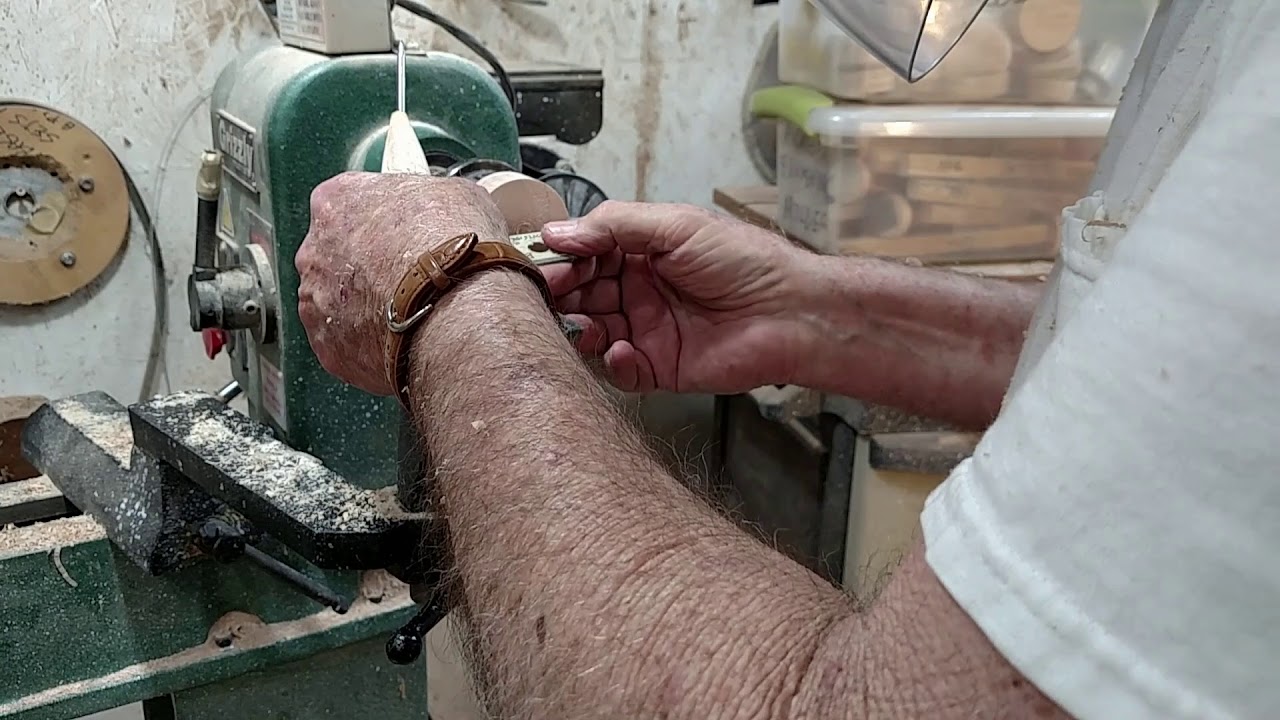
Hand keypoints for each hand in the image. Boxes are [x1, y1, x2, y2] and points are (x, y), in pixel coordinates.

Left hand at [296, 172, 509, 394]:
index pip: (350, 201)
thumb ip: (430, 198)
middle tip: (409, 274)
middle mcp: (314, 250)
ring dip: (366, 304)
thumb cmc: (454, 254)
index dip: (382, 218)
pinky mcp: (327, 348)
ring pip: (337, 302)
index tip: (404, 231)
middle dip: (368, 264)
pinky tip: (402, 339)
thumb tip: (444, 209)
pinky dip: (369, 343)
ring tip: (410, 312)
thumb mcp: (458, 196)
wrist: (459, 317)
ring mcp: (315, 303)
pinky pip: (345, 343)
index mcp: (338, 201)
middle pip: (335, 254)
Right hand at [541, 201, 809, 393]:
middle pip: (583, 294)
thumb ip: (614, 226)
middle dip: (563, 294)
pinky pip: (620, 370)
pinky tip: (618, 349)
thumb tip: (556, 232)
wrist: (790, 311)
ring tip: (585, 325)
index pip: (586, 255)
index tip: (542, 262)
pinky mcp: (660, 368)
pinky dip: (611, 362)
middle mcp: (640, 291)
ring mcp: (648, 330)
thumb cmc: (744, 261)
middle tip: (551, 295)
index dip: (564, 258)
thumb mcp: (675, 226)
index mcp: (642, 253)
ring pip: (593, 332)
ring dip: (581, 328)